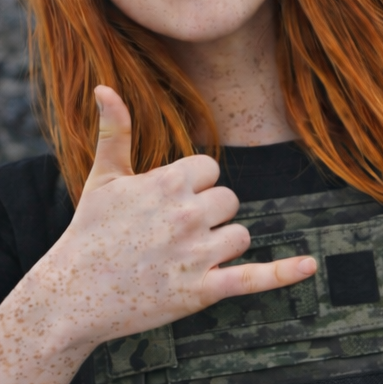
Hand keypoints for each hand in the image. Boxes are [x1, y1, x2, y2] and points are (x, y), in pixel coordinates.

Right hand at [39, 85, 315, 349]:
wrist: (72, 297)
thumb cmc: (88, 234)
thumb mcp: (103, 178)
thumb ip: (114, 131)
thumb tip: (104, 86)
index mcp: (169, 182)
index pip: (211, 171)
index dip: (191, 187)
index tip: (163, 205)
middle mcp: (188, 214)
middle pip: (229, 202)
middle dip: (207, 216)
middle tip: (167, 235)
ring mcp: (198, 254)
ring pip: (239, 236)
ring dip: (219, 246)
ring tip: (177, 259)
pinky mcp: (203, 291)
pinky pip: (254, 277)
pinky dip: (284, 273)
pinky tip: (311, 266)